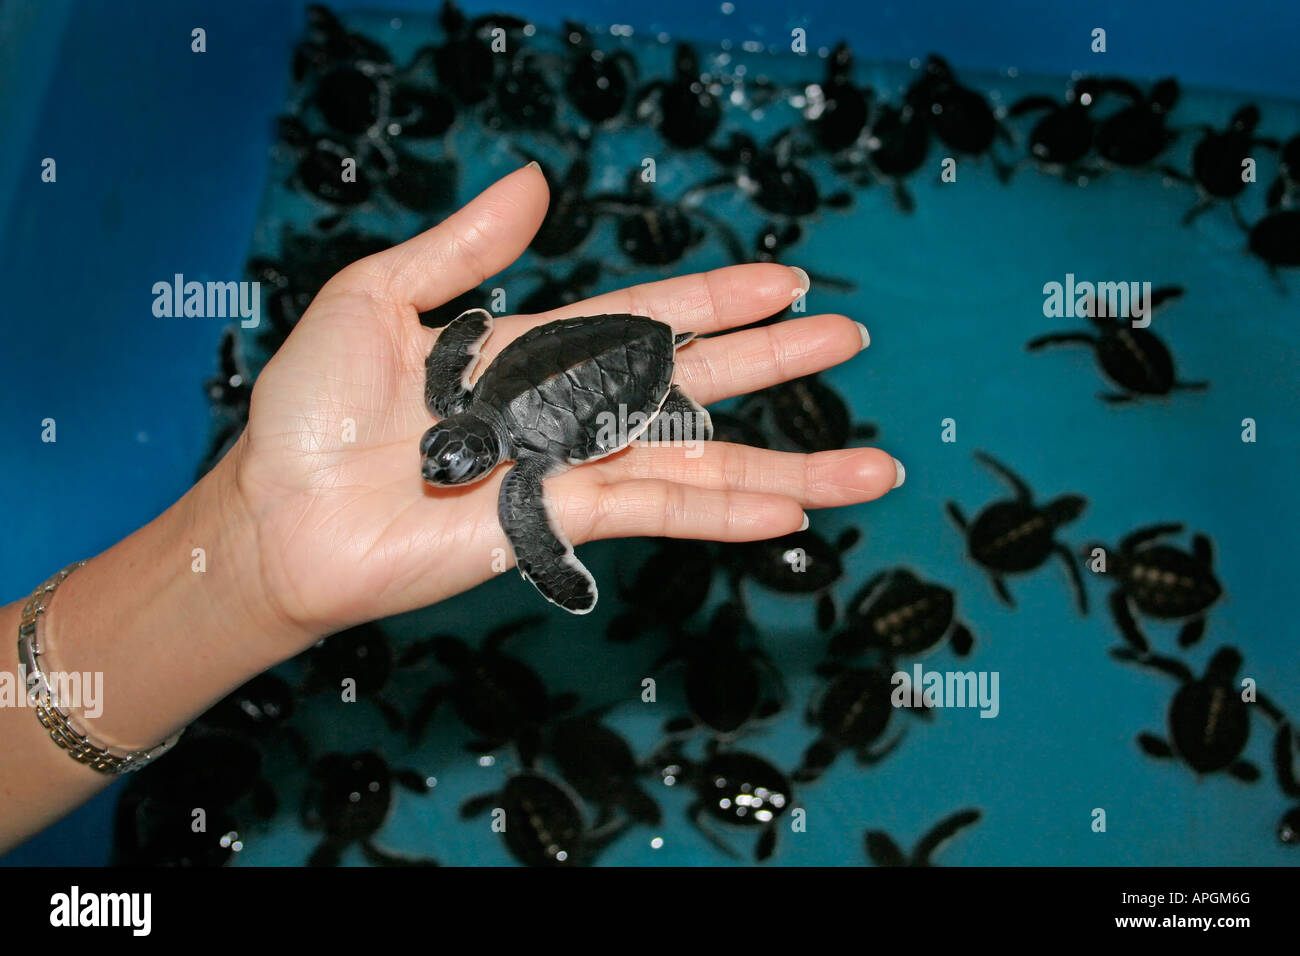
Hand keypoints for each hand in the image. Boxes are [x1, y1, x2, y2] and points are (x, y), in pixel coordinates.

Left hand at [227, 164, 900, 651]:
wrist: (276, 514)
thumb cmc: (309, 407)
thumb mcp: (378, 297)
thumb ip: (464, 246)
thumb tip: (538, 180)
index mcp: (530, 349)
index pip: (646, 317)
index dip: (717, 299)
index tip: (786, 279)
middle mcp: (564, 411)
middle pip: (692, 384)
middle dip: (773, 364)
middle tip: (851, 339)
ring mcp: (569, 472)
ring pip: (697, 463)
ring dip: (785, 465)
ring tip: (867, 468)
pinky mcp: (557, 525)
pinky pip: (656, 512)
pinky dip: (725, 514)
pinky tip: (788, 515)